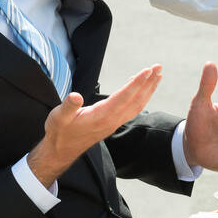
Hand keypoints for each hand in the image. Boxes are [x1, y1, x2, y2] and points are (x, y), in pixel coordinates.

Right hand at [28, 65, 162, 186]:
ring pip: (137, 105)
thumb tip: (75, 96)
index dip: (137, 83)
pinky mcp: (113, 123)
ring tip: (157, 75)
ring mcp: (114, 122)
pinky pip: (132, 108)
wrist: (61, 151)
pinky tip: (140, 87)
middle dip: (149, 82)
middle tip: (159, 66)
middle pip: (136, 99)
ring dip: (148, 89)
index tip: (148, 70)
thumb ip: (68, 106)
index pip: (123, 97)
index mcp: (101, 116)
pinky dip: (140, 96)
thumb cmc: (60, 132)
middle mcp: (112, 120)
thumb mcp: (58, 117)